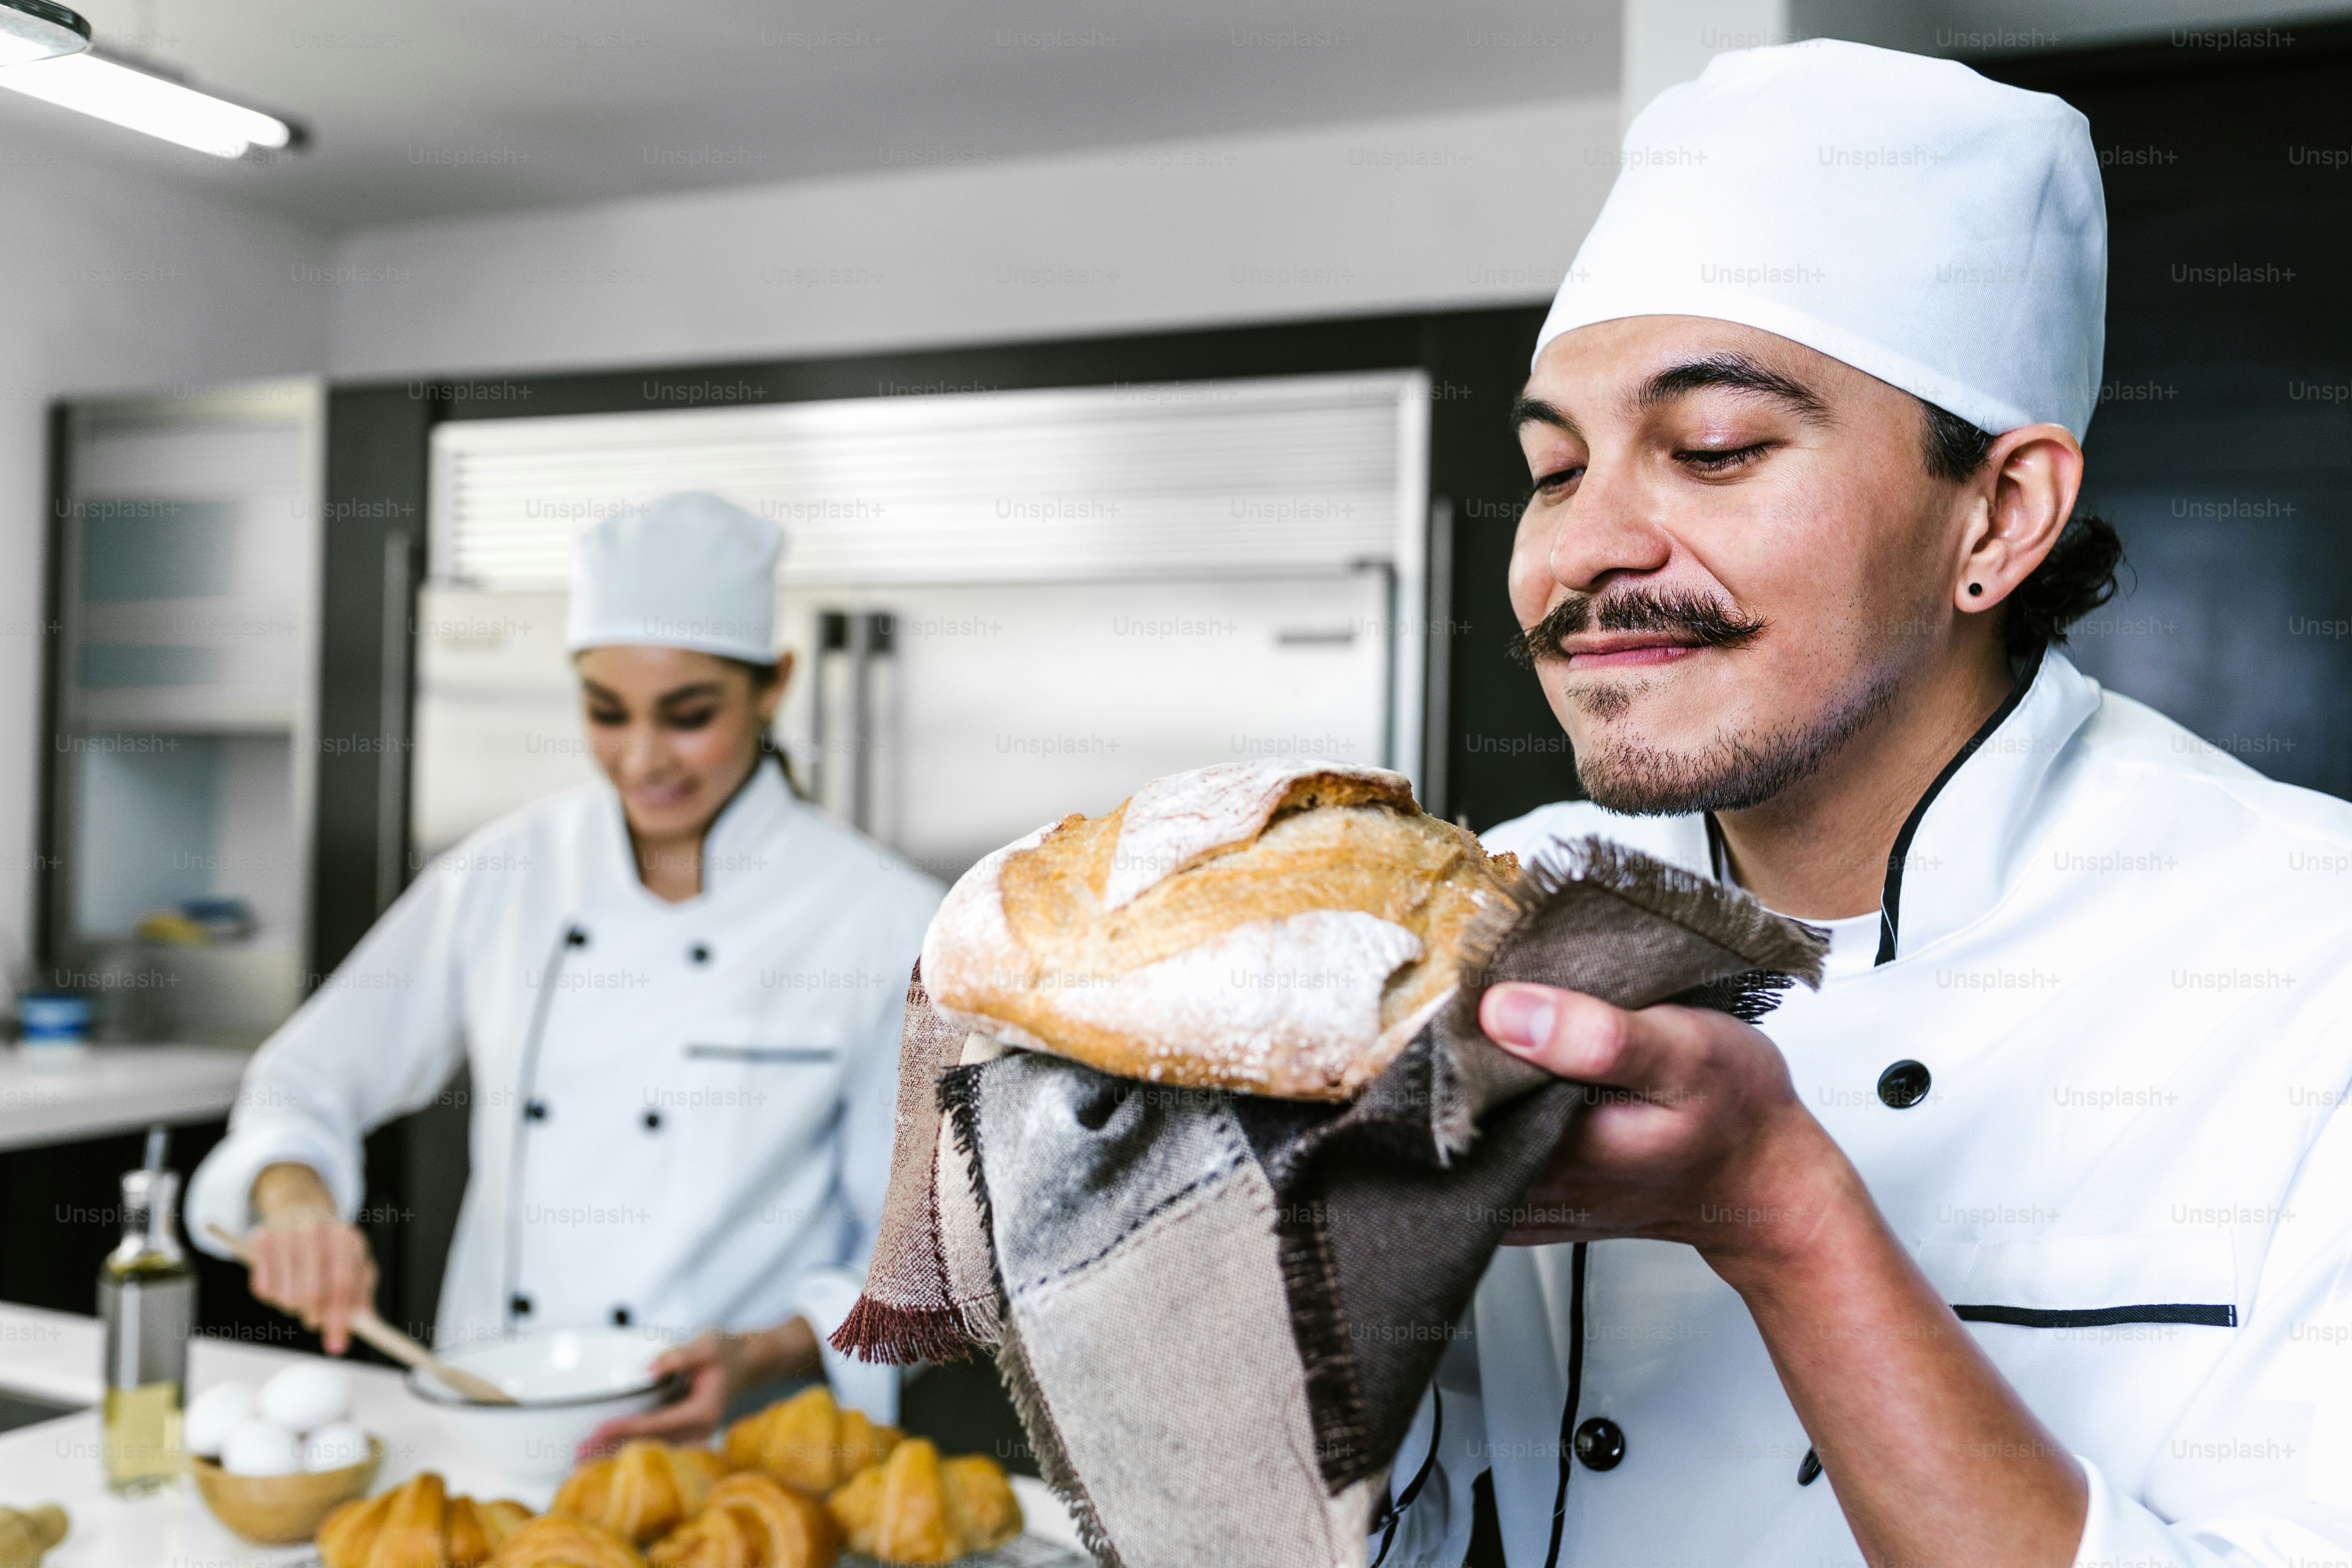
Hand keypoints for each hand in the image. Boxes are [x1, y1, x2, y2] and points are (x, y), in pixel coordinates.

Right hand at [247, 1163, 377, 1355]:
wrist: (301, 1207)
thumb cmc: (332, 1244)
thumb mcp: (355, 1262)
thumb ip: (362, 1293)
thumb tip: (365, 1324)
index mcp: (346, 1239)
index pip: (342, 1288)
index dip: (339, 1321)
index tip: (337, 1347)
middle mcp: (315, 1234)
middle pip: (311, 1296)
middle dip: (314, 1317)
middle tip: (314, 1318)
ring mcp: (285, 1236)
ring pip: (285, 1297)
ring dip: (292, 1306)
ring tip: (299, 1291)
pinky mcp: (260, 1242)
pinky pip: (263, 1291)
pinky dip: (272, 1296)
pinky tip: (281, 1280)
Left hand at [579, 1318, 819, 1457]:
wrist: (748, 1363)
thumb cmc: (728, 1351)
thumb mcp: (708, 1344)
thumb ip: (680, 1355)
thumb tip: (650, 1368)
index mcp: (703, 1412)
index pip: (657, 1423)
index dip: (625, 1427)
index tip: (597, 1430)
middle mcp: (698, 1430)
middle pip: (648, 1445)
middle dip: (612, 1450)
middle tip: (576, 1455)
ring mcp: (692, 1435)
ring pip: (648, 1449)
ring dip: (616, 1453)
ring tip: (582, 1459)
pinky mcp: (684, 1432)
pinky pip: (653, 1444)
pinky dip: (628, 1447)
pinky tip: (604, 1451)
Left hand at [1478, 983, 1851, 1273]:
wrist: (1764, 1186)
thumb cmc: (1737, 1118)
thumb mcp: (1683, 1055)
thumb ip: (1596, 1037)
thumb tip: (1502, 1011)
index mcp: (1552, 1150)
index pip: (1449, 1088)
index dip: (1438, 1029)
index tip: (1456, 984)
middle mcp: (1525, 1182)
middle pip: (1441, 1106)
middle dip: (1444, 1045)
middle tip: (1472, 991)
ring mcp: (1523, 1195)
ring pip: (1452, 1123)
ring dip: (1459, 1070)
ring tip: (1488, 1020)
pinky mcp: (1529, 1194)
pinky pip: (1475, 1142)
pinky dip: (1479, 1099)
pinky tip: (1502, 1063)